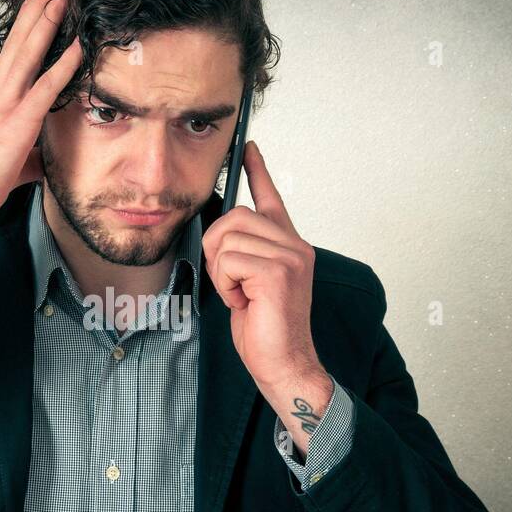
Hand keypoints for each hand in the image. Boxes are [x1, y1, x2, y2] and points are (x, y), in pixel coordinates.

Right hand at [0, 0, 81, 260]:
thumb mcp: (12, 162)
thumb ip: (31, 153)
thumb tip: (47, 159)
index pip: (14, 51)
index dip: (28, 23)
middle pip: (20, 40)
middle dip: (38, 7)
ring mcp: (6, 105)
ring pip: (29, 52)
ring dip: (48, 21)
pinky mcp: (17, 123)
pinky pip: (46, 88)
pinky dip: (63, 66)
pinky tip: (78, 46)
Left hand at [202, 141, 327, 410]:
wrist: (283, 363)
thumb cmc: (265, 329)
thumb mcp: (247, 284)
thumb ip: (241, 254)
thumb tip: (219, 233)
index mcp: (287, 245)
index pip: (270, 199)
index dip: (257, 171)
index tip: (248, 148)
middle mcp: (294, 245)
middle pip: (234, 216)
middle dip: (217, 248)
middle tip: (231, 282)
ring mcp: (291, 256)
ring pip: (228, 238)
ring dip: (221, 271)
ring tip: (241, 294)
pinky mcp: (280, 271)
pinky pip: (229, 261)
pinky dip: (226, 285)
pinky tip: (244, 302)